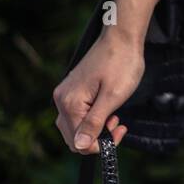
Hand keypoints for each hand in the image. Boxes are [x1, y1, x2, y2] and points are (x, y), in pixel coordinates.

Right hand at [53, 22, 145, 152]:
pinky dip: (92, 118)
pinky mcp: (73, 89)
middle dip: (96, 138)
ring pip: (75, 126)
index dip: (99, 144)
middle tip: (117, 125)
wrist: (121, 37)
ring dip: (95, 129)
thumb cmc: (121, 64)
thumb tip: (80, 146)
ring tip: (115, 117)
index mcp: (69, 103)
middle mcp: (61, 99)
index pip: (77, 141)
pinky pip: (77, 114)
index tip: (119, 131)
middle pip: (73, 136)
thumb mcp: (112, 97)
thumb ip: (95, 123)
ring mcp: (66, 93)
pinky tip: (108, 110)